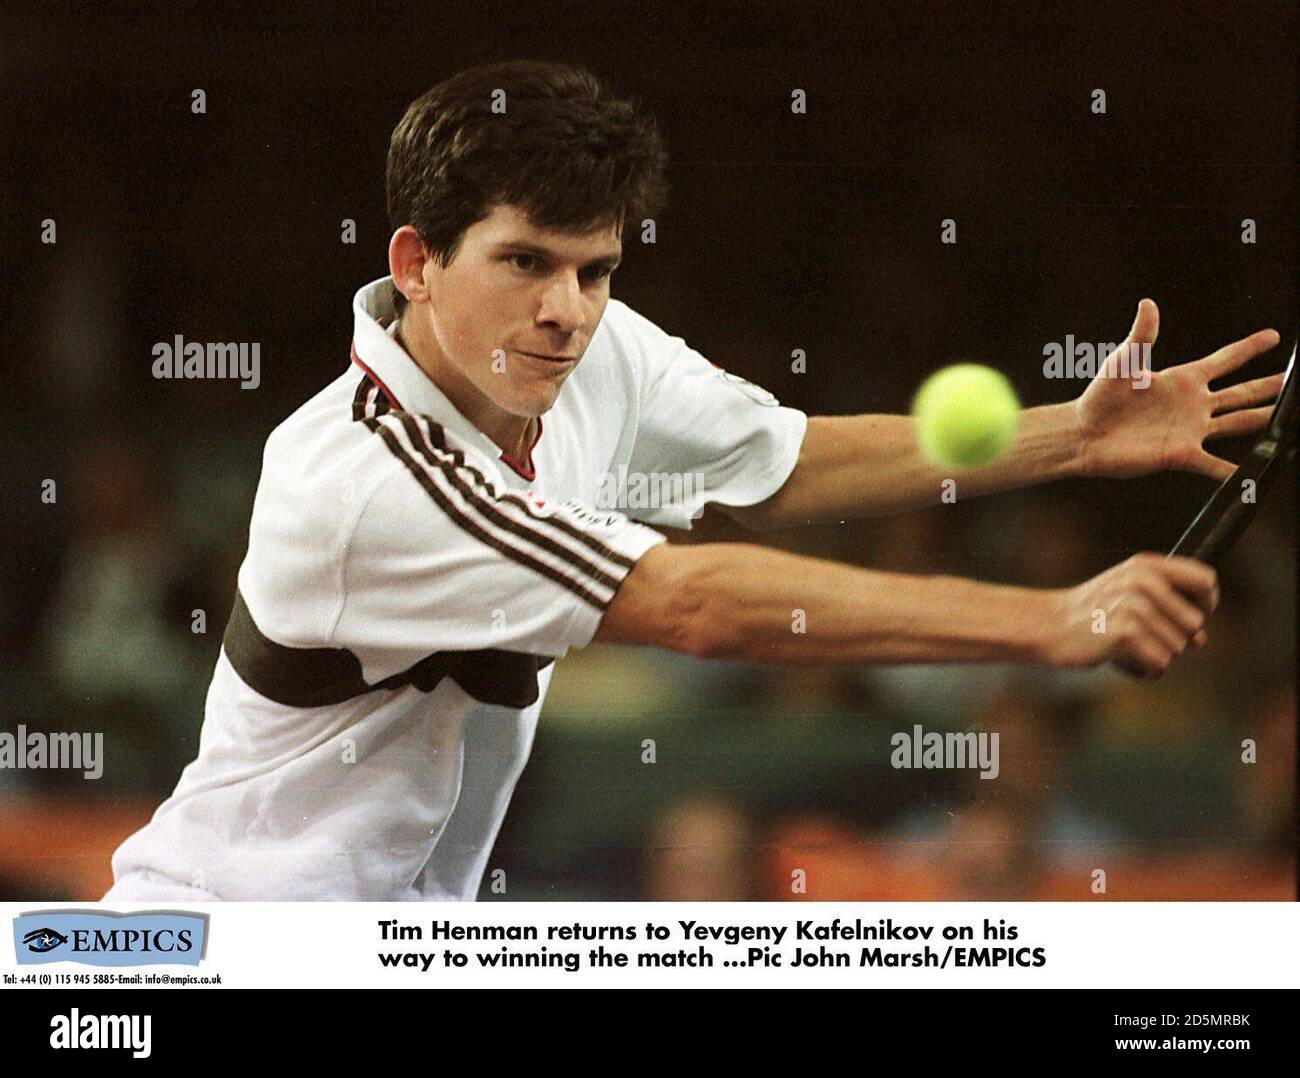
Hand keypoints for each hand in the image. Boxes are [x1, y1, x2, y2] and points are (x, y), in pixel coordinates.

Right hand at [1038, 553, 1217, 676]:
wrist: (1048, 625)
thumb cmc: (1091, 612)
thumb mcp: (1127, 593)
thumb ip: (1167, 607)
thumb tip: (1200, 639)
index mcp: (1147, 566)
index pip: (1205, 580)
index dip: (1207, 603)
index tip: (1192, 618)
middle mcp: (1143, 582)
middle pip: (1195, 622)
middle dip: (1176, 637)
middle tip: (1142, 636)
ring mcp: (1134, 607)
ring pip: (1178, 647)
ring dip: (1156, 654)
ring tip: (1126, 646)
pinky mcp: (1126, 634)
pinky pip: (1160, 663)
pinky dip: (1145, 668)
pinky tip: (1122, 658)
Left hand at [1075, 300, 1282, 480]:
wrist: (1083, 433)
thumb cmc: (1100, 397)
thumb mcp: (1123, 361)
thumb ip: (1142, 335)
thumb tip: (1148, 304)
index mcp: (1183, 379)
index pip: (1225, 359)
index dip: (1249, 348)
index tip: (1274, 336)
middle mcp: (1193, 404)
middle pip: (1241, 393)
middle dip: (1269, 386)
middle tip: (1292, 382)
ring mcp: (1189, 430)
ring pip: (1237, 424)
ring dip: (1262, 422)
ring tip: (1287, 422)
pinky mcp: (1180, 453)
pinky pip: (1213, 464)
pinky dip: (1233, 471)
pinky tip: (1253, 474)